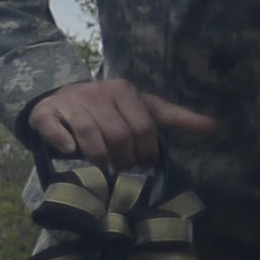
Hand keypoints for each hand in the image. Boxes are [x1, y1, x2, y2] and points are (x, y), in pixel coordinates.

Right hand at [26, 79, 218, 170]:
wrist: (61, 96)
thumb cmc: (110, 109)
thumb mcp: (144, 109)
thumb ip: (177, 119)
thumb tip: (214, 129)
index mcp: (124, 90)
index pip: (144, 127)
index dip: (146, 151)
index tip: (143, 163)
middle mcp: (97, 92)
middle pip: (118, 135)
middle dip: (123, 158)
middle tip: (123, 168)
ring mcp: (70, 102)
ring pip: (90, 138)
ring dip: (99, 159)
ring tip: (103, 166)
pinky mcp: (45, 114)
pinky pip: (57, 134)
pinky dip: (65, 146)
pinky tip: (70, 151)